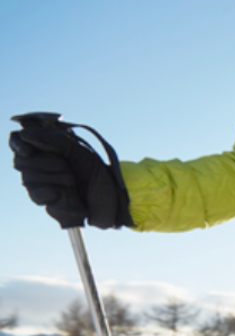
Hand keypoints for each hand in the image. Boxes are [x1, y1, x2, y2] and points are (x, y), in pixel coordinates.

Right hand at [10, 126, 130, 228]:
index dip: (19, 144)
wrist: (116, 198)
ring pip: (28, 178)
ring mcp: (44, 184)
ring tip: (72, 180)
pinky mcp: (50, 202)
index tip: (29, 148)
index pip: (18, 141)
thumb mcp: (78, 150)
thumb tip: (26, 133)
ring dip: (52, 177)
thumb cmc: (99, 172)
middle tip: (67, 166)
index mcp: (47, 149)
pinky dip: (49, 191)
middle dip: (45, 163)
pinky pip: (37, 195)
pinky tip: (61, 192)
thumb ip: (53, 139)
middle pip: (21, 161)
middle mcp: (41, 165)